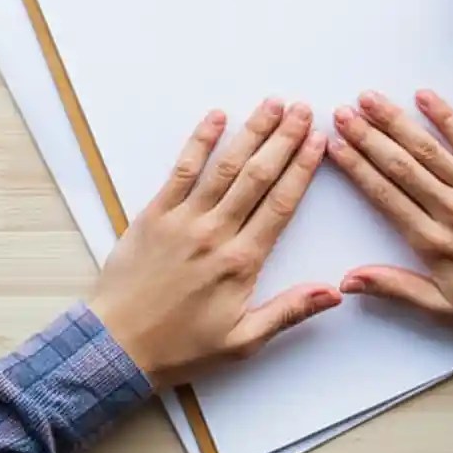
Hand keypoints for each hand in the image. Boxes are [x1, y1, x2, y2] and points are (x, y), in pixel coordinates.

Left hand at [88, 98, 340, 388]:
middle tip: (304, 110)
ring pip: (225, 167)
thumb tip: (334, 292)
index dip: (303, 168)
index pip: (281, 204)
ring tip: (272, 105)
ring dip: (251, 132)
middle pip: (258, 176)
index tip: (319, 141)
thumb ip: (290, 312)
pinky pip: (181, 170)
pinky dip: (200, 141)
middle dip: (284, 139)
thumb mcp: (243, 341)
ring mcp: (183, 219)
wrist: (117, 347)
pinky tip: (216, 117)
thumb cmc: (181, 347)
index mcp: (242, 262)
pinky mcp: (154, 214)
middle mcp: (215, 233)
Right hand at [327, 90, 452, 339]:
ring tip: (370, 98)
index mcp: (433, 242)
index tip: (333, 146)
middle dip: (367, 136)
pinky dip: (447, 117)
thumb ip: (395, 288)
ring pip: (429, 148)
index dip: (355, 167)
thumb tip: (347, 280)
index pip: (384, 195)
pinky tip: (425, 97)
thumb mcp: (444, 310)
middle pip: (400, 165)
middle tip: (342, 112)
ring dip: (396, 121)